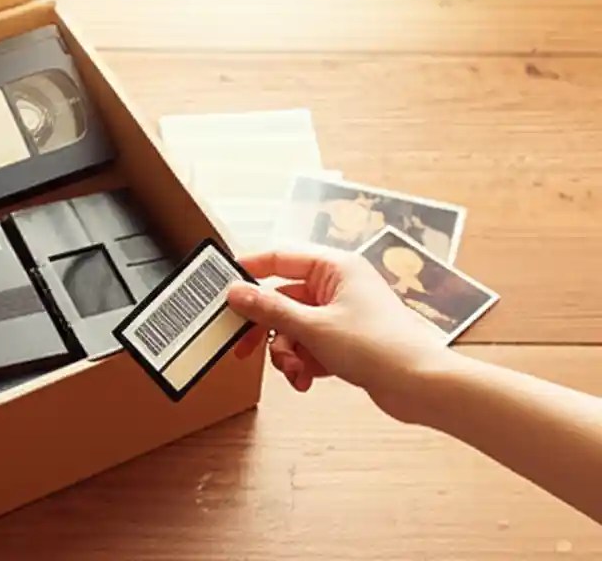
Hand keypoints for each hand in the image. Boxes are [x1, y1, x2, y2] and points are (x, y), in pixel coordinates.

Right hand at [227, 245, 456, 419]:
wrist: (421, 386)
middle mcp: (338, 285)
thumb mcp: (313, 327)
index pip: (280, 258)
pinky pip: (309, 345)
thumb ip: (269, 309)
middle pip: (282, 299)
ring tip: (294, 371)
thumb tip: (236, 293)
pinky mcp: (345, 340)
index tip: (222, 286)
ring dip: (286, 352)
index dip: (249, 270)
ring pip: (293, 327)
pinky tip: (306, 380)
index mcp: (335, 267)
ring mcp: (341, 313)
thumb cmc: (379, 347)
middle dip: (266, 329)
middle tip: (242, 347)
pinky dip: (303, 363)